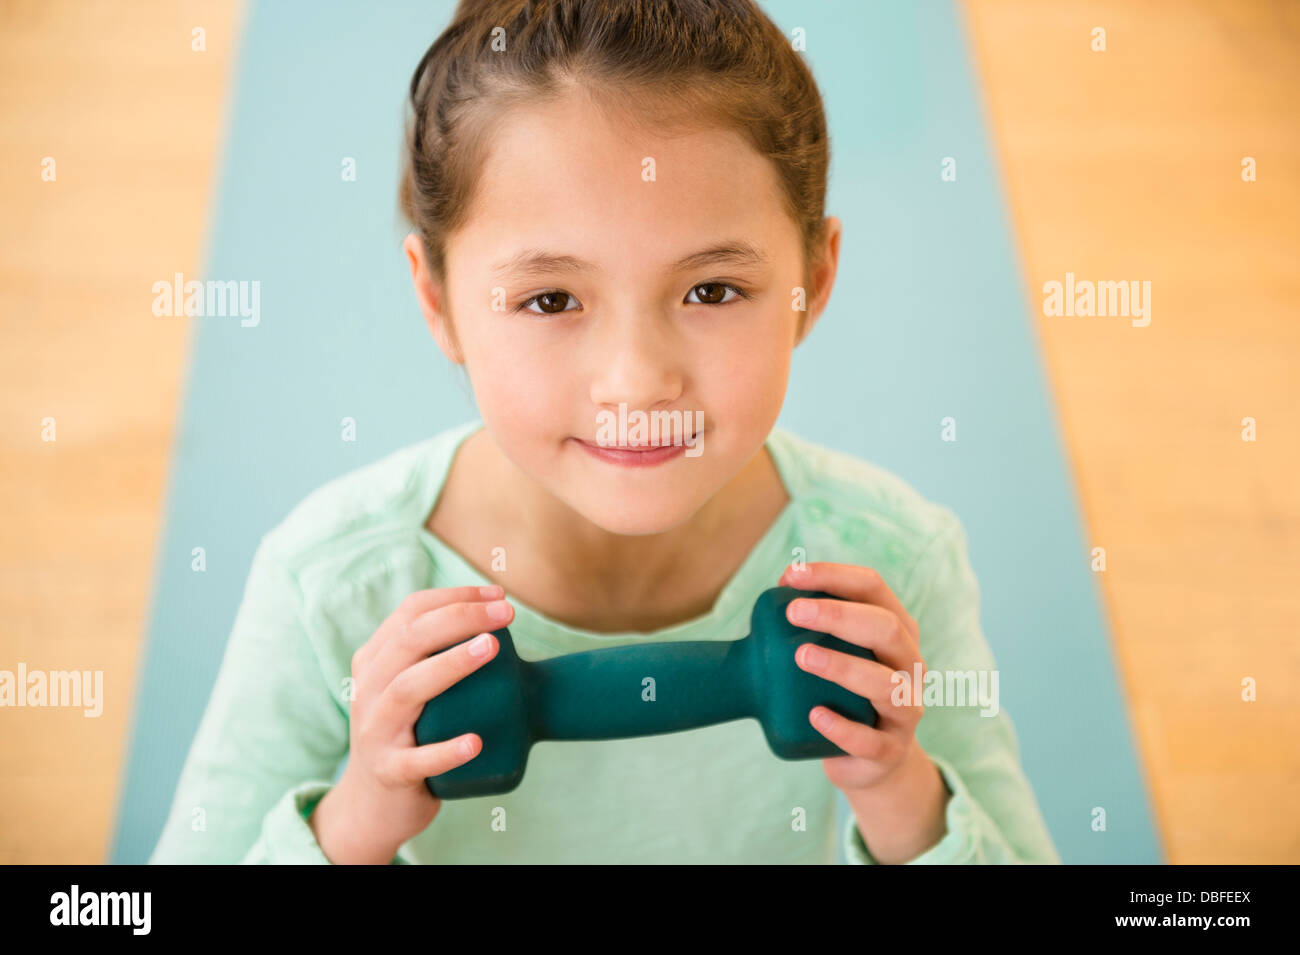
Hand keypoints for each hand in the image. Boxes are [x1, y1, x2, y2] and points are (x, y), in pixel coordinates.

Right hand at [309, 584, 513, 863]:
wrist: (371, 807)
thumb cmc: (408, 735)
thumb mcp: (410, 689)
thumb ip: (436, 655)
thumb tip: (500, 619)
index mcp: (375, 660)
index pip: (411, 612)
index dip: (455, 597)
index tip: (498, 595)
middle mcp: (369, 689)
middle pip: (410, 640)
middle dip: (460, 618)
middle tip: (507, 614)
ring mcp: (375, 730)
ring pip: (407, 689)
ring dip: (451, 664)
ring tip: (491, 648)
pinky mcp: (388, 771)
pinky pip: (416, 760)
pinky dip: (445, 750)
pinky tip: (476, 741)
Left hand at [779, 561, 927, 793]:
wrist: (871, 760)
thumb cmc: (844, 693)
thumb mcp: (836, 652)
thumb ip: (813, 624)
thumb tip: (776, 589)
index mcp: (897, 630)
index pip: (874, 588)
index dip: (834, 575)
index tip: (791, 576)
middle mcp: (910, 666)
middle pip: (887, 629)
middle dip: (840, 615)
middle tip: (794, 613)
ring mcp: (906, 710)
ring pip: (886, 684)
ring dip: (843, 666)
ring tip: (801, 657)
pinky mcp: (892, 751)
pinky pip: (871, 741)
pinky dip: (843, 728)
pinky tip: (815, 715)